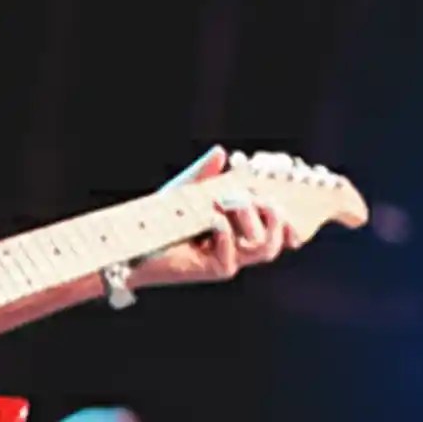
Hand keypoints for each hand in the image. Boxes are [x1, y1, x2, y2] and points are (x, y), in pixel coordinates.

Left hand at [133, 145, 303, 287]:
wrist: (134, 241)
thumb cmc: (160, 218)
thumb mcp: (185, 190)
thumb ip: (204, 173)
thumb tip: (221, 152)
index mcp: (237, 230)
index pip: (276, 229)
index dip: (288, 219)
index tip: (279, 194)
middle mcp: (237, 248)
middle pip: (275, 239)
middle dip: (271, 213)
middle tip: (249, 194)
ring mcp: (227, 260)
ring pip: (262, 249)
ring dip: (250, 220)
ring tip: (227, 201)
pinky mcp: (212, 270)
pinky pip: (231, 256)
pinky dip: (224, 231)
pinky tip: (211, 217)